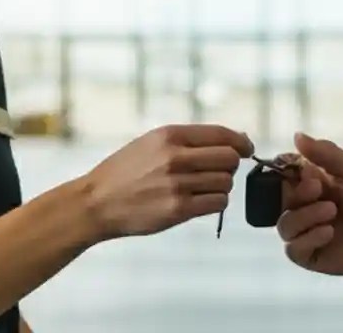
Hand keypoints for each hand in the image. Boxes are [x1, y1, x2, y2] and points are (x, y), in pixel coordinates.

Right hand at [79, 123, 253, 240]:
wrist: (96, 202)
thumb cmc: (126, 171)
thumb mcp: (152, 142)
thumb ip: (190, 140)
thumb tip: (237, 140)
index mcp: (170, 135)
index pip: (222, 134)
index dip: (241, 142)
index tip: (246, 149)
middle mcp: (175, 157)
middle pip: (229, 158)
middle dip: (230, 165)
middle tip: (217, 172)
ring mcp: (177, 184)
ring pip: (226, 182)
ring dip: (221, 186)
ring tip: (201, 188)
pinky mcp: (177, 209)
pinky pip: (218, 203)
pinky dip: (215, 202)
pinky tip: (199, 201)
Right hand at [276, 132, 342, 276]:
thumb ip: (327, 154)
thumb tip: (297, 135)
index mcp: (307, 185)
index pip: (281, 174)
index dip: (283, 170)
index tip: (303, 169)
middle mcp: (300, 208)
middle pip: (278, 200)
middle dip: (297, 193)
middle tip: (318, 187)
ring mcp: (302, 233)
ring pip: (285, 225)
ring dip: (306, 216)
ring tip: (332, 211)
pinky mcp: (307, 255)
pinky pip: (293, 248)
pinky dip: (309, 238)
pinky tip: (329, 233)